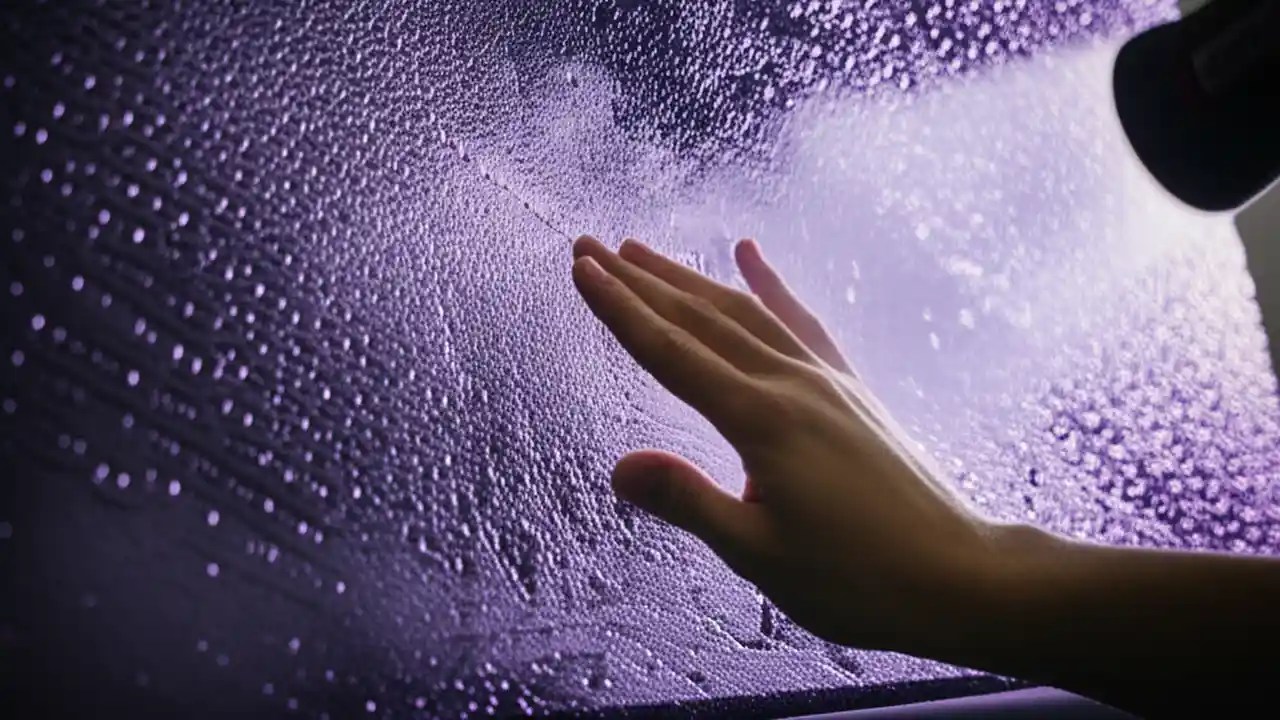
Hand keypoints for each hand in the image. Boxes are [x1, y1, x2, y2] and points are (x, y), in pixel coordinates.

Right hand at [570, 235, 1004, 651]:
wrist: (957, 574)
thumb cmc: (857, 579)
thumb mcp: (760, 554)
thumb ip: (689, 502)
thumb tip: (619, 467)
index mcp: (762, 421)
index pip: (672, 354)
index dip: (620, 311)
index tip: (581, 269)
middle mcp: (792, 384)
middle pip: (702, 319)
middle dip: (642, 281)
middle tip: (591, 245)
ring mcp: (826, 380)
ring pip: (745, 312)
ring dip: (691, 279)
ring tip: (646, 251)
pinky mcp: (850, 388)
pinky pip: (802, 323)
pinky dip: (772, 287)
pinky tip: (753, 257)